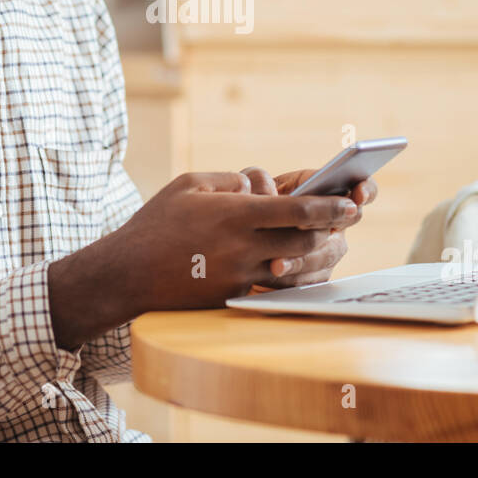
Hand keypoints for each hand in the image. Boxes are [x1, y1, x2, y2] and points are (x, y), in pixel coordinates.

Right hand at [106, 171, 361, 310]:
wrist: (127, 274)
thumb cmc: (156, 222)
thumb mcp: (189, 184)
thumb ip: (230, 180)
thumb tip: (259, 185)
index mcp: (235, 214)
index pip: (297, 210)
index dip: (329, 207)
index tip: (351, 204)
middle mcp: (243, 248)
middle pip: (304, 242)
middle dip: (331, 232)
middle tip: (347, 222)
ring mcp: (238, 277)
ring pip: (294, 269)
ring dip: (316, 257)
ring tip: (330, 243)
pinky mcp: (232, 297)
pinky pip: (272, 288)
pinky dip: (291, 277)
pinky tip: (299, 267)